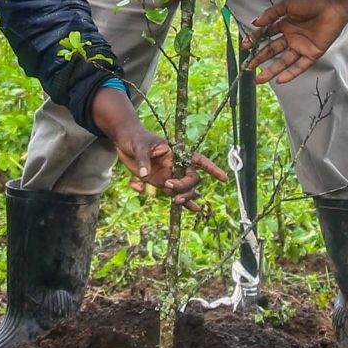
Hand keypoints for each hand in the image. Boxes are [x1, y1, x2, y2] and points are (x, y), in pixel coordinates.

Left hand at [89, 86, 226, 199]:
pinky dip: (183, 202)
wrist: (125, 142)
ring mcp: (168, 175)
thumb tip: (145, 175)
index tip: (223, 178)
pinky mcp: (159, 182)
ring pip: (184, 189)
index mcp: (175, 153)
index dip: (211, 168)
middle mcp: (175, 165)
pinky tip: (193, 210)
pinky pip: (173, 193)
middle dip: (185, 186)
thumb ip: (143, 160)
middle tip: (168, 186)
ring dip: (184, 196)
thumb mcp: (139, 146)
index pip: (197, 160)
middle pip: (191, 179)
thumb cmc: (135, 138)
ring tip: (176, 200)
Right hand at [248, 0, 347, 85]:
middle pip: (272, 51)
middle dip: (259, 59)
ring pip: (284, 62)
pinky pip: (300, 66)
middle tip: (248, 67)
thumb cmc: (311, 0)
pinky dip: (290, 74)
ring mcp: (302, 46)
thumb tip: (254, 23)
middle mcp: (292, 36)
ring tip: (258, 80)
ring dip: (271, 71)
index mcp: (285, 24)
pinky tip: (280, 80)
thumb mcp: (286, 5)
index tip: (244, 46)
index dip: (255, 40)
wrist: (332, 4)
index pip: (266, 35)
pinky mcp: (313, 53)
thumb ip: (270, 15)